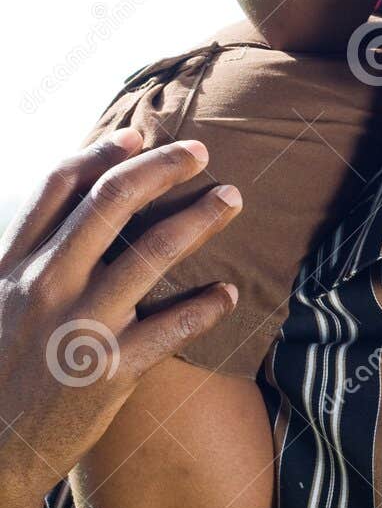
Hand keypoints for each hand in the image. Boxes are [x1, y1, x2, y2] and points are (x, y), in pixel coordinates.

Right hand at [0, 131, 242, 507]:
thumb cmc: (1, 369)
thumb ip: (31, 254)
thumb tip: (74, 206)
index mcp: (16, 264)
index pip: (59, 186)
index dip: (102, 152)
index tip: (139, 135)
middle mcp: (47, 284)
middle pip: (112, 200)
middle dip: (163, 167)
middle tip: (202, 151)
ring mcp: (79, 326)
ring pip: (152, 251)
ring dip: (201, 218)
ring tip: (232, 199)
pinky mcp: (108, 372)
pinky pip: (171, 329)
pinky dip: (206, 307)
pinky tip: (230, 293)